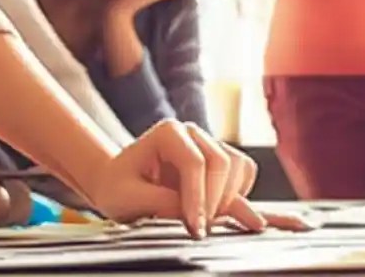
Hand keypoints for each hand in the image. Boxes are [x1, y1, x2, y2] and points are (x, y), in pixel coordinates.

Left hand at [87, 120, 311, 237]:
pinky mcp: (221, 159)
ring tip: (208, 222)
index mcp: (168, 132)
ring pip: (238, 166)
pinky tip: (222, 211)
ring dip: (230, 197)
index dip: (197, 197)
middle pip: (221, 162)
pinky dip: (241, 193)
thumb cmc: (118, 188)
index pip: (194, 162)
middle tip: (200, 231)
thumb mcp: (128, 198)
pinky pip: (245, 172)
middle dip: (215, 200)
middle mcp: (193, 132)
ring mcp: (210, 143)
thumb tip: (196, 216)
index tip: (194, 228)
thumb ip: (161, 203)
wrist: (119, 183)